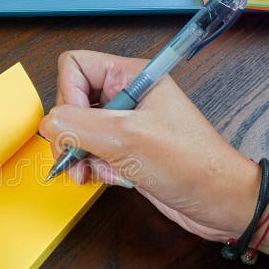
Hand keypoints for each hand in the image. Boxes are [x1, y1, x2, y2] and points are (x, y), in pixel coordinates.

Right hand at [39, 50, 258, 240]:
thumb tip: (48, 123)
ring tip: (91, 174)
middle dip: (70, 133)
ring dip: (80, 155)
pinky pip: (92, 151)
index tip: (76, 127)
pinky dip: (93, 167)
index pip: (75, 66)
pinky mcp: (127, 148)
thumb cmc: (190, 164)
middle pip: (71, 100)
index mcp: (131, 75)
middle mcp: (127, 94)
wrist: (220, 202)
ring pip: (78, 129)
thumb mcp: (126, 139)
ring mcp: (127, 123)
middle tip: (75, 158)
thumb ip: (78, 125)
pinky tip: (109, 179)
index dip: (66, 95)